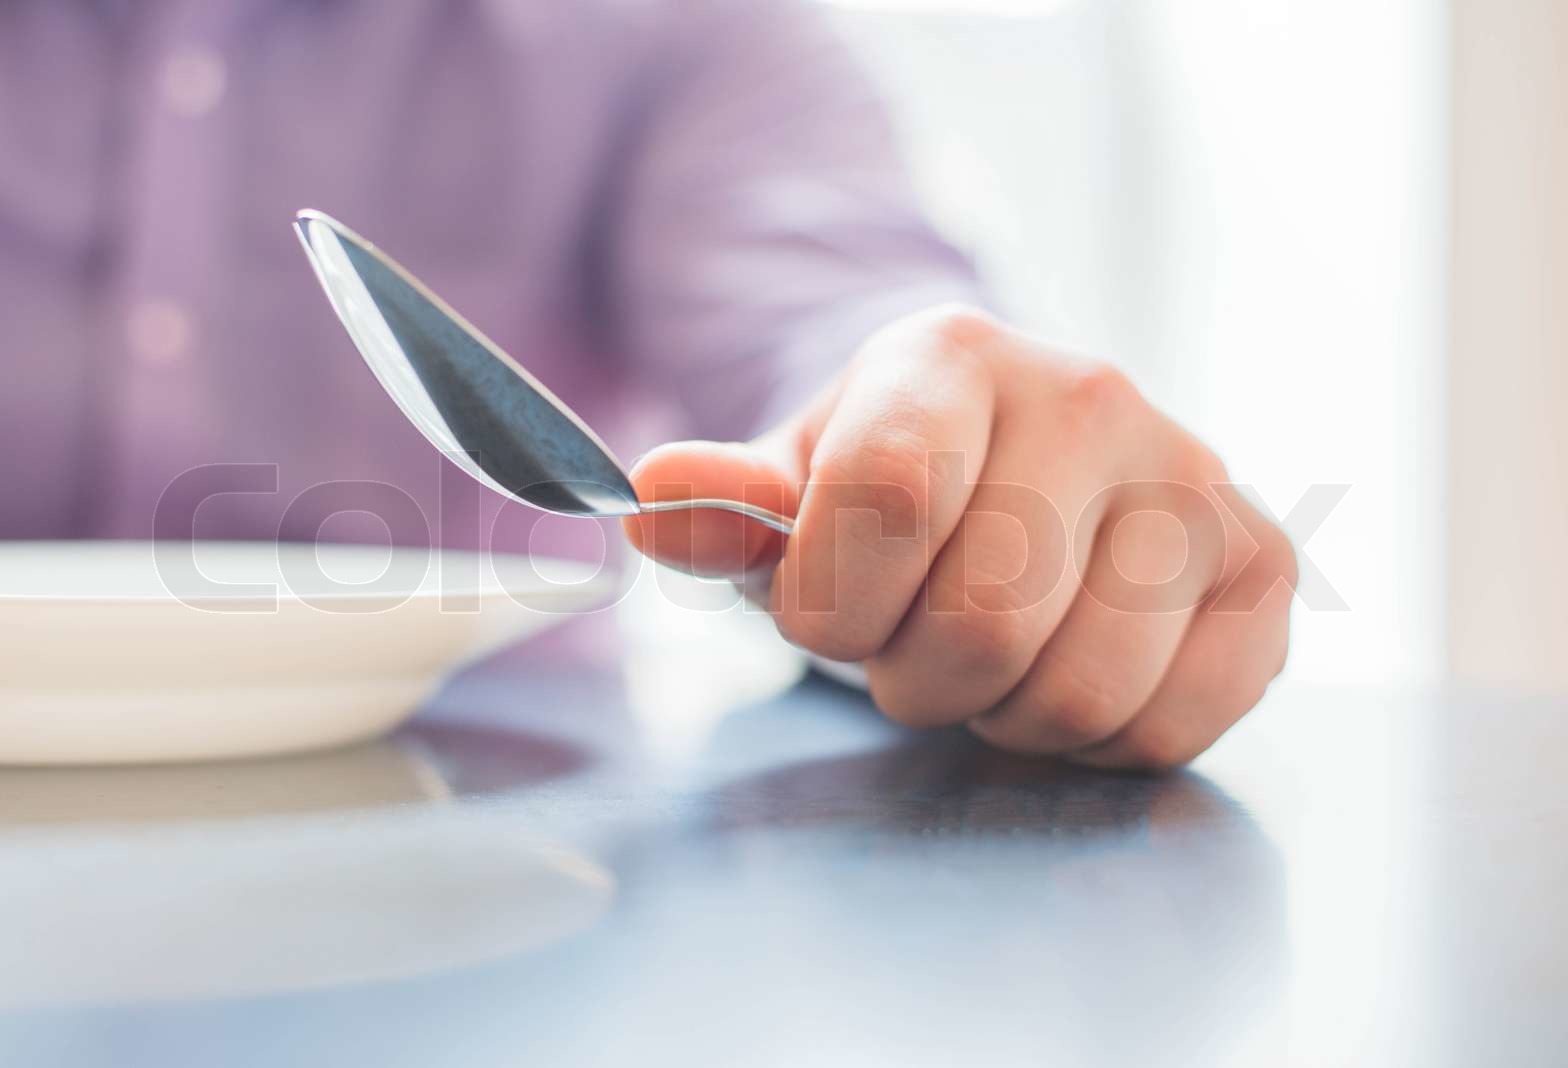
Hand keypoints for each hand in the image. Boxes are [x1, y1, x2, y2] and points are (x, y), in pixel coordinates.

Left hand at [622, 306, 1296, 767]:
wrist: (1014, 463)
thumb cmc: (887, 488)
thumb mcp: (793, 488)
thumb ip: (726, 507)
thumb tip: (651, 502)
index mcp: (953, 356)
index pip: (886, 500)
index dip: (834, 604)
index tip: (829, 615)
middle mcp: (1092, 395)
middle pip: (986, 620)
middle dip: (915, 677)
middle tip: (911, 649)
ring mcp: (1194, 476)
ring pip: (1081, 689)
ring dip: (1002, 715)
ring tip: (991, 659)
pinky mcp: (1263, 566)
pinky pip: (1169, 725)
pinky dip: (1093, 742)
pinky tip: (1067, 672)